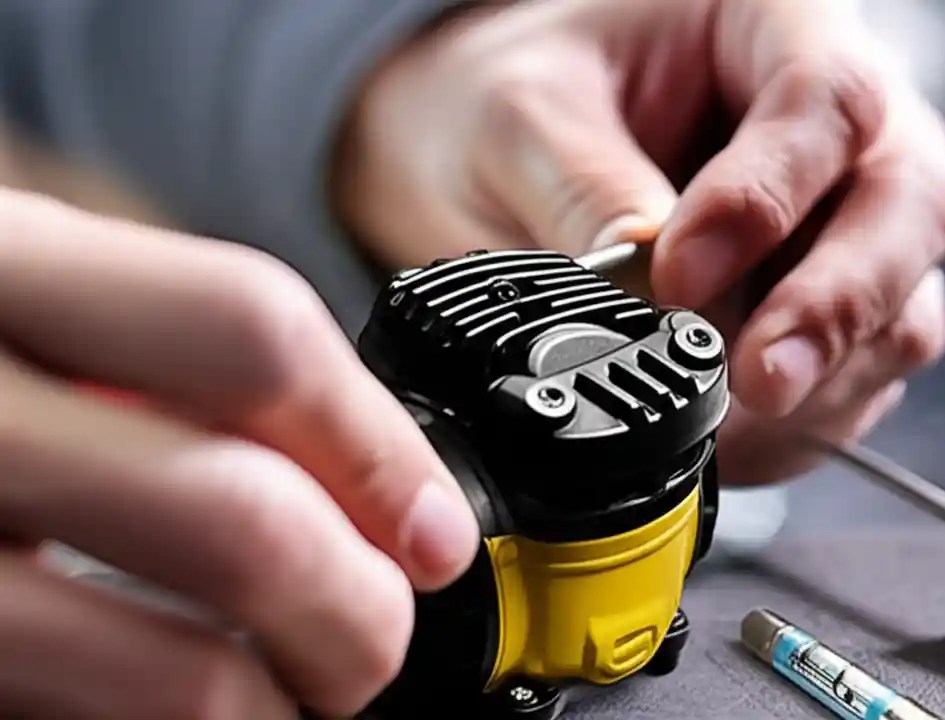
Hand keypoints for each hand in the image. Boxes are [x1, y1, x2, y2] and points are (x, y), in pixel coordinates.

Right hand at [0, 189, 478, 717]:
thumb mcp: (39, 300)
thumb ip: (173, 359)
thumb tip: (381, 482)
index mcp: (5, 269)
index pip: (251, 334)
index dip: (375, 447)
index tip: (436, 533)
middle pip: (238, 517)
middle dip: (353, 610)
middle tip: (373, 641)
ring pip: (173, 675)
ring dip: (275, 708)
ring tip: (294, 698)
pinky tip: (177, 708)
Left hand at [334, 0, 944, 485]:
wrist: (509, 153)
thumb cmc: (526, 99)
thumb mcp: (522, 119)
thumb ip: (589, 195)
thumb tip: (654, 300)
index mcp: (776, 28)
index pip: (827, 99)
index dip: (769, 196)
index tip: (682, 273)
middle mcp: (843, 130)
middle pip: (910, 206)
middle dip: (835, 306)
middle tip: (758, 377)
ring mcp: (850, 228)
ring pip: (900, 310)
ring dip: (822, 380)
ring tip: (721, 419)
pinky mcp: (834, 319)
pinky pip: (859, 384)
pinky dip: (801, 424)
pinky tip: (731, 434)